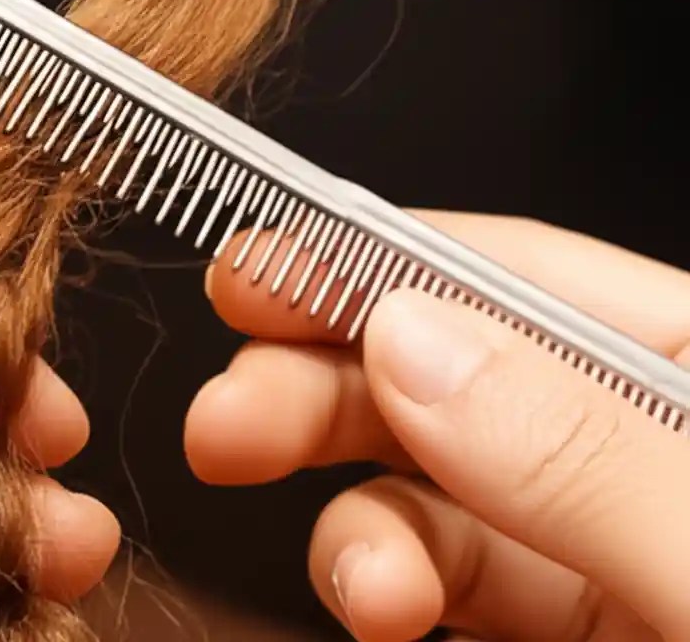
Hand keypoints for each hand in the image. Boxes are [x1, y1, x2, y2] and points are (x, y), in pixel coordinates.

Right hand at [190, 213, 689, 640]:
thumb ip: (580, 454)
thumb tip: (414, 341)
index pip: (521, 282)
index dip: (374, 264)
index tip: (255, 272)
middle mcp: (643, 448)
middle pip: (442, 378)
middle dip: (319, 394)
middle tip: (226, 422)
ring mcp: (601, 543)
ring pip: (424, 489)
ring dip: (355, 525)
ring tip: (364, 585)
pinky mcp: (562, 630)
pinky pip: (440, 582)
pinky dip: (382, 586)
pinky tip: (380, 610)